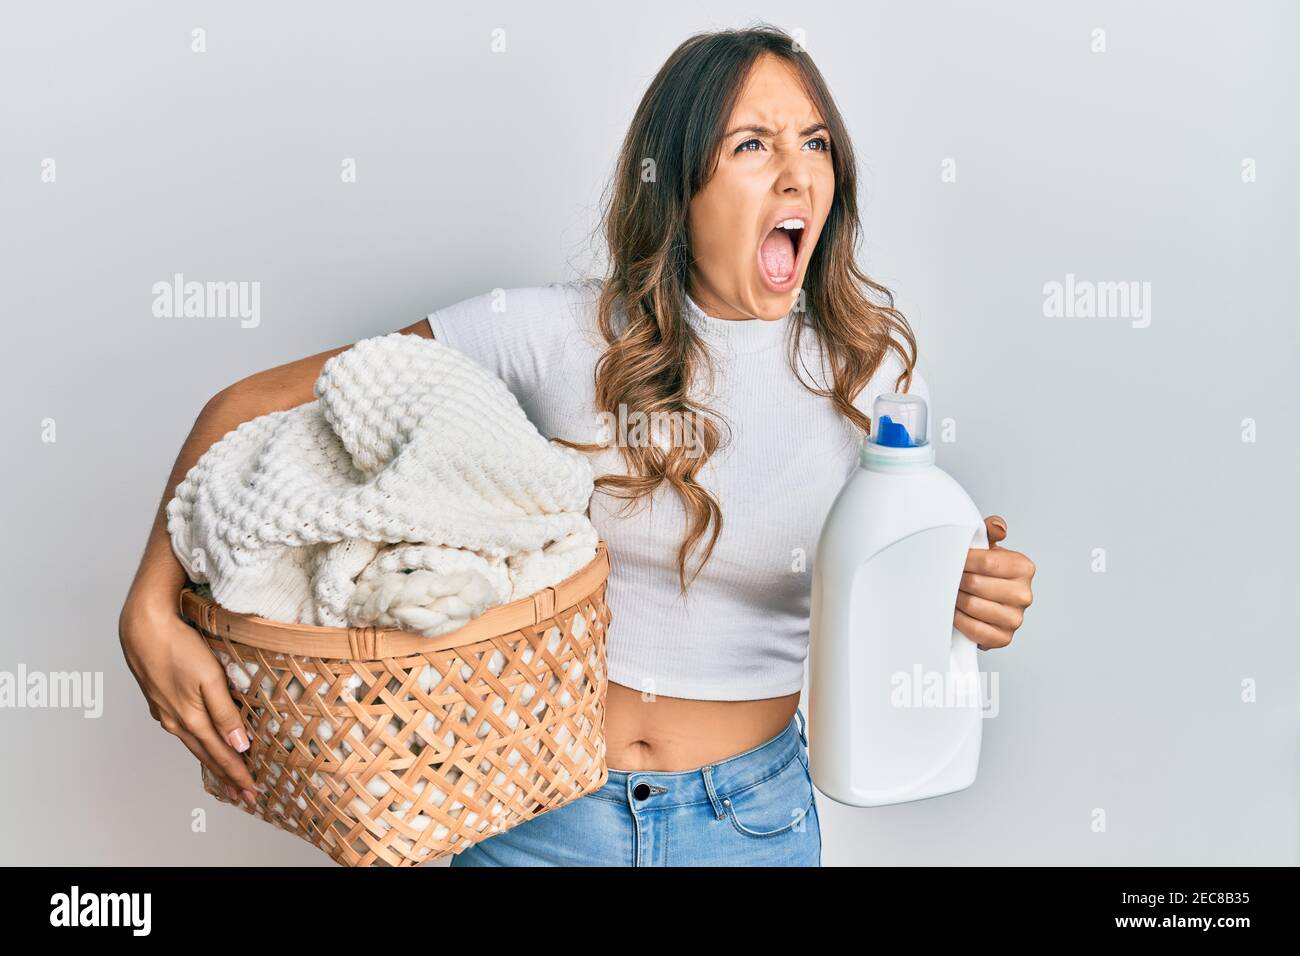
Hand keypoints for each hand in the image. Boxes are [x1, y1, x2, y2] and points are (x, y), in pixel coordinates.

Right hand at [118, 598, 260, 804]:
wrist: (142, 627)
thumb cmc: (179, 647)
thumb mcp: (210, 678)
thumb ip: (225, 712)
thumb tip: (239, 745)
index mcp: (191, 719)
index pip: (221, 755)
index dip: (238, 775)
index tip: (252, 793)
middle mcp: (176, 721)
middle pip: (207, 755)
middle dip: (227, 776)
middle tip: (244, 795)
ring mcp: (166, 712)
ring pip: (194, 743)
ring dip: (212, 760)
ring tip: (226, 775)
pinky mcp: (161, 700)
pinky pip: (184, 730)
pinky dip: (199, 742)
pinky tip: (203, 741)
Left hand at [955, 515, 1034, 650]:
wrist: (986, 601)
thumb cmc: (985, 572)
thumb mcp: (987, 548)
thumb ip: (990, 531)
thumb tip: (998, 527)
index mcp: (1023, 567)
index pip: (986, 562)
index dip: (963, 561)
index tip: (952, 560)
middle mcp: (1024, 594)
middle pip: (976, 584)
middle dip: (957, 580)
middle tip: (950, 579)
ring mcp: (1015, 618)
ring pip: (972, 606)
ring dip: (955, 599)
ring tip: (953, 593)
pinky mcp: (1004, 638)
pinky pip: (974, 629)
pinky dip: (959, 620)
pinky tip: (957, 611)